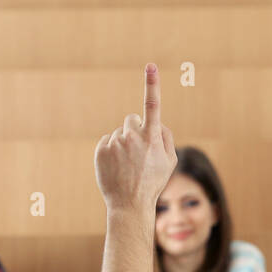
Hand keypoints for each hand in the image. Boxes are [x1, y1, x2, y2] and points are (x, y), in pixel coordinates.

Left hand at [95, 63, 177, 213]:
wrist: (129, 204)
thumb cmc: (153, 183)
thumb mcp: (170, 162)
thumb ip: (166, 137)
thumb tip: (158, 121)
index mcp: (152, 137)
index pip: (152, 105)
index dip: (152, 84)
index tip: (150, 66)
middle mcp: (132, 137)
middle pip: (131, 120)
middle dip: (134, 130)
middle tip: (138, 153)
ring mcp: (115, 143)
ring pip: (119, 134)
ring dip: (123, 145)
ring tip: (127, 166)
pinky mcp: (101, 150)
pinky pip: (106, 142)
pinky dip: (110, 152)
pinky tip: (116, 168)